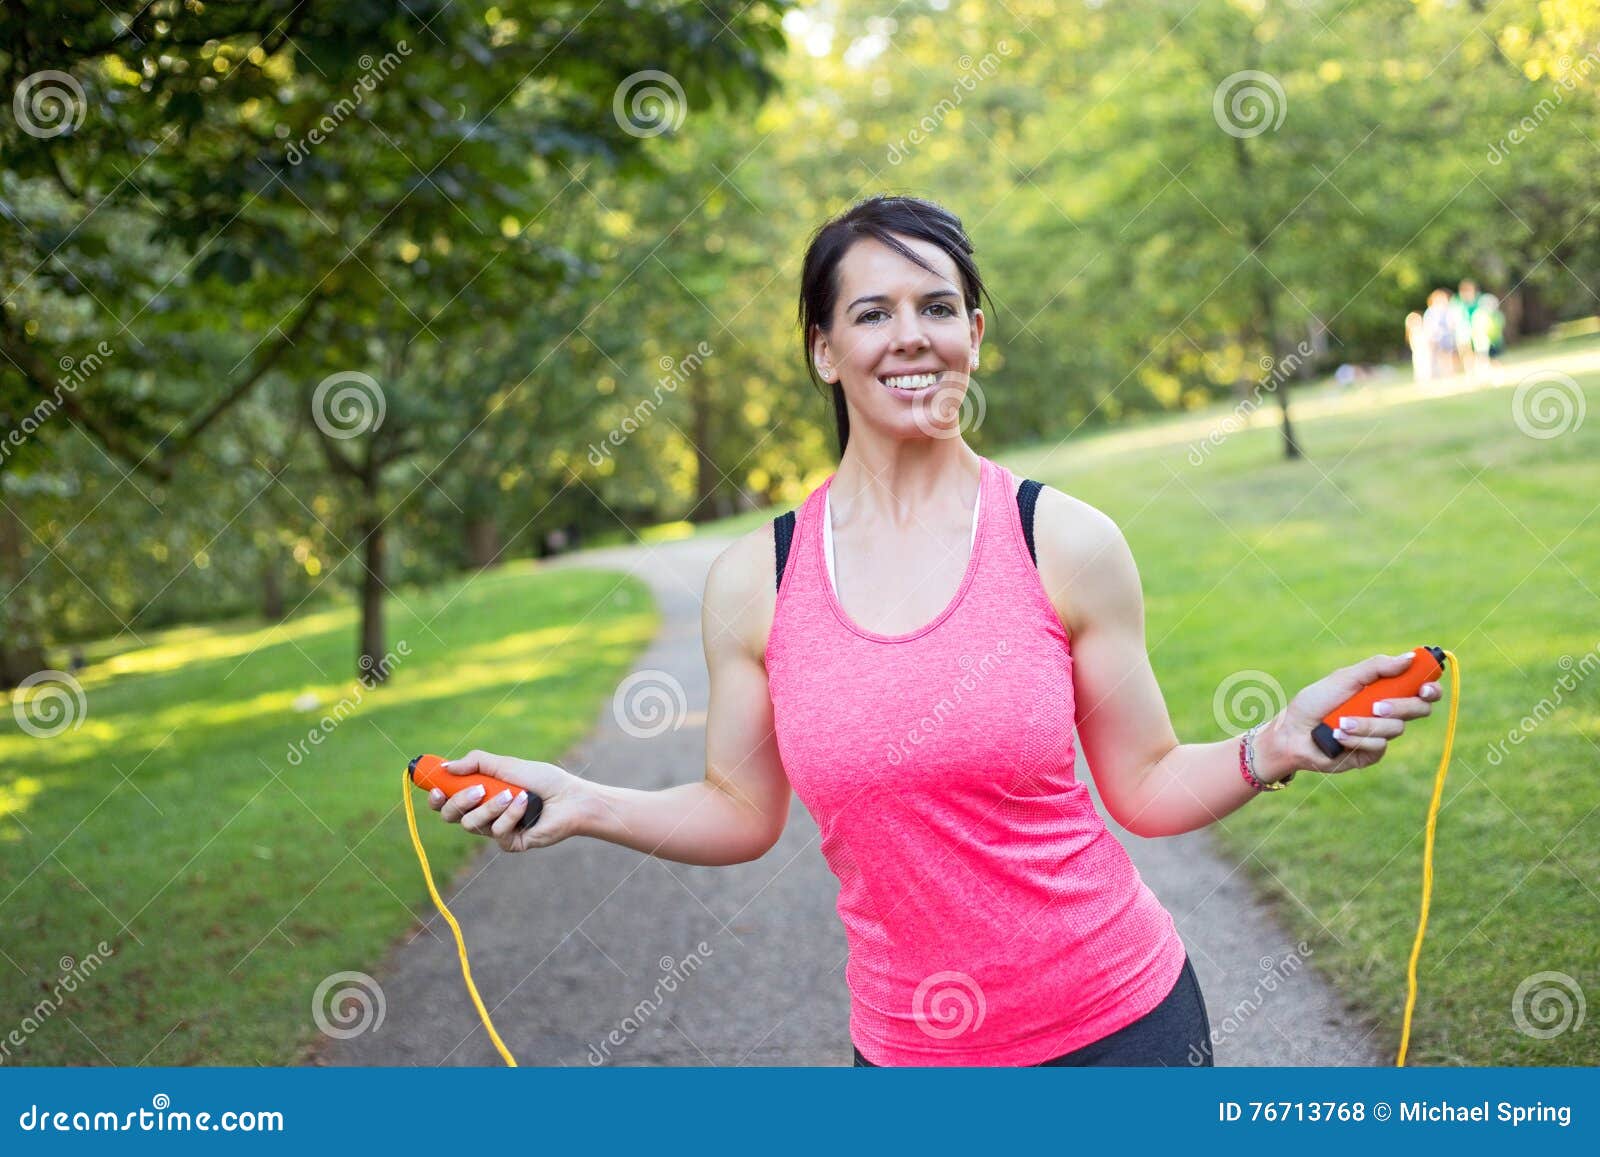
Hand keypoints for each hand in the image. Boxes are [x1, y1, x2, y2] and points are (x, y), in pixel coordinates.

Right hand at [428, 749, 592, 851]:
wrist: (570, 797)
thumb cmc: (542, 779)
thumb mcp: (506, 764)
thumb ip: (476, 763)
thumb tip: (445, 767)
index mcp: (479, 794)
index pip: (446, 800)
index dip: (435, 796)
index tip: (436, 788)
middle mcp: (483, 813)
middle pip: (450, 816)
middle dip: (459, 802)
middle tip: (477, 790)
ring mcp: (495, 830)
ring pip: (472, 825)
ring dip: (491, 807)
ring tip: (512, 794)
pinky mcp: (509, 843)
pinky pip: (496, 832)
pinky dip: (511, 815)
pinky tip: (526, 804)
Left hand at [1258, 652, 1442, 777]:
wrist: (1292, 732)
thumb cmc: (1315, 702)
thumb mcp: (1344, 679)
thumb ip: (1376, 668)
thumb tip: (1410, 657)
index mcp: (1385, 689)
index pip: (1420, 688)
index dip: (1431, 687)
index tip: (1426, 688)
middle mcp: (1388, 711)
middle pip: (1419, 709)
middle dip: (1401, 707)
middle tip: (1378, 706)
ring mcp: (1381, 733)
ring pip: (1396, 729)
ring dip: (1367, 724)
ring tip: (1341, 722)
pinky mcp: (1371, 754)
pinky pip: (1379, 746)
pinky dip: (1358, 738)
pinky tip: (1338, 735)